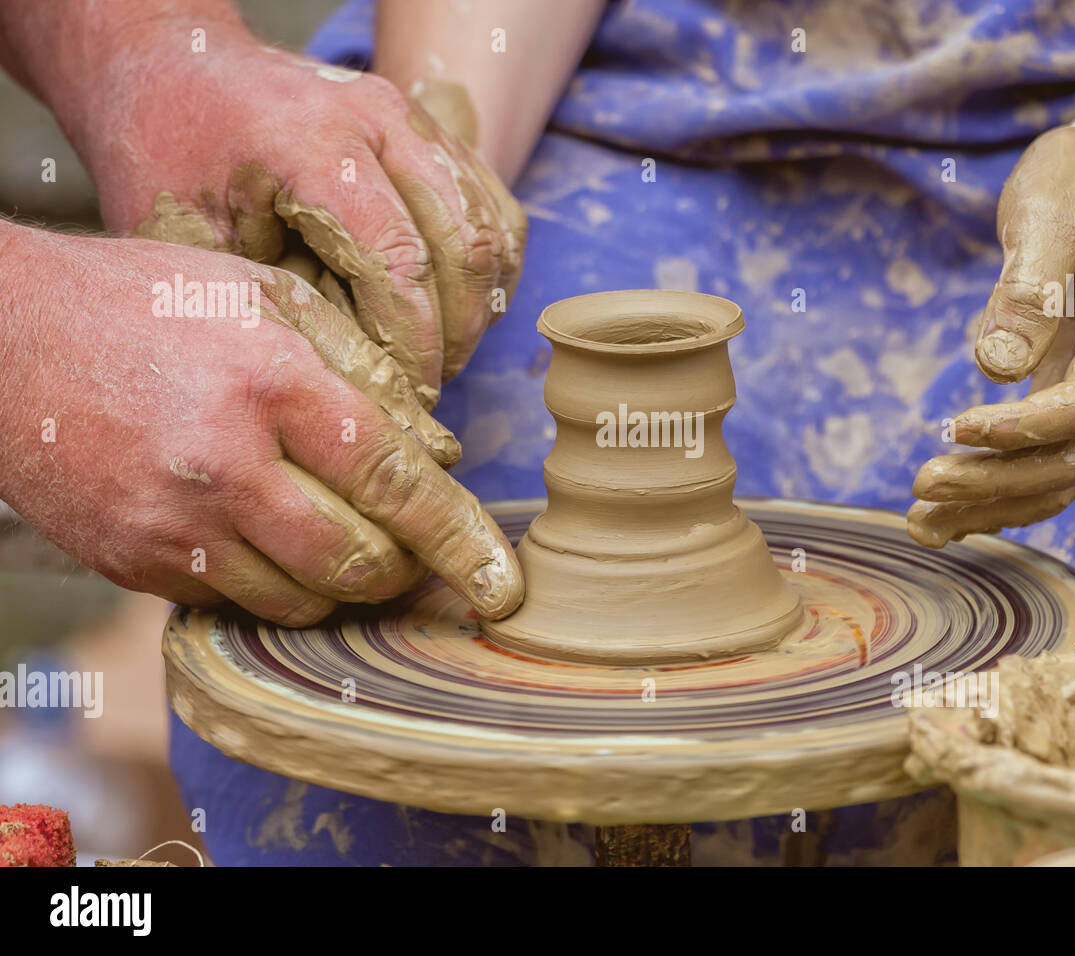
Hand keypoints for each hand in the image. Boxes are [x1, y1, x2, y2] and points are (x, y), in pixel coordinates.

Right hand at [0, 227, 522, 624]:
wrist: (1, 339)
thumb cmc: (144, 303)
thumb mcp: (266, 299)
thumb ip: (365, 374)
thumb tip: (441, 454)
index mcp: (270, 386)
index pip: (394, 484)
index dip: (461, 541)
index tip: (504, 583)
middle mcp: (223, 467)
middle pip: (358, 562)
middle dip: (404, 567)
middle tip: (413, 544)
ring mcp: (173, 527)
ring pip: (302, 600)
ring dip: (343, 583)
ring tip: (342, 534)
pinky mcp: (134, 565)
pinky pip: (237, 604)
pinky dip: (275, 584)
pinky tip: (269, 534)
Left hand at [80, 16, 525, 407]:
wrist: (178, 69)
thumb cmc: (173, 153)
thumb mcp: (194, 237)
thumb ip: (276, 298)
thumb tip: (356, 370)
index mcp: (313, 143)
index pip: (398, 262)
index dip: (412, 344)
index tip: (406, 395)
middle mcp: (380, 119)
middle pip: (463, 246)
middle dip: (455, 334)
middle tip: (428, 389)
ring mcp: (416, 119)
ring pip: (491, 228)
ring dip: (478, 306)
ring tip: (443, 356)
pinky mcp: (437, 130)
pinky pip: (495, 209)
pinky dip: (489, 271)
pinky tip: (456, 313)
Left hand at [909, 75, 1074, 547]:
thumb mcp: (1050, 211)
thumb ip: (1028, 286)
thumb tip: (995, 366)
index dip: (1022, 428)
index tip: (955, 429)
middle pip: (1073, 457)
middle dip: (997, 481)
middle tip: (922, 484)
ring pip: (1060, 475)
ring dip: (993, 505)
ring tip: (921, 524)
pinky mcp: (1074, 397)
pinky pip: (1045, 464)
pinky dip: (999, 495)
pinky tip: (946, 517)